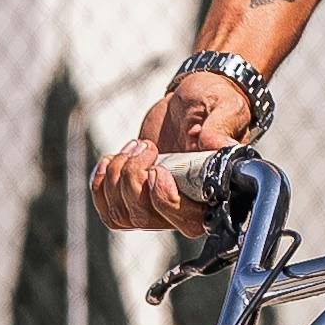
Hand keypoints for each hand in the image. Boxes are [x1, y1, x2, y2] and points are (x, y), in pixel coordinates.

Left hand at [93, 68, 258, 231]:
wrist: (187, 101)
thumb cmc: (212, 103)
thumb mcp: (223, 107)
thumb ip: (221, 126)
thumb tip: (219, 145)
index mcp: (214, 192)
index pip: (188, 222)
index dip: (165, 201)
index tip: (157, 169)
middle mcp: (186, 207)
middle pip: (145, 218)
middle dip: (133, 179)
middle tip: (146, 146)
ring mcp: (158, 206)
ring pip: (122, 215)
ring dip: (116, 177)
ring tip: (134, 146)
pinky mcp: (135, 198)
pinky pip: (109, 211)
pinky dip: (100, 186)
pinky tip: (113, 159)